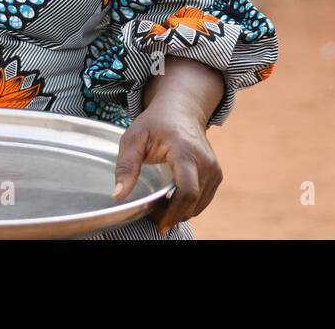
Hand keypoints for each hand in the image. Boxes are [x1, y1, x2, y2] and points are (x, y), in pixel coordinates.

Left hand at [112, 101, 222, 235]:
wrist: (181, 109)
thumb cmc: (155, 123)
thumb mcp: (133, 138)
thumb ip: (125, 166)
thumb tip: (118, 195)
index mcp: (185, 151)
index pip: (187, 190)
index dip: (174, 212)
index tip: (159, 223)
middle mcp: (205, 161)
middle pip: (193, 202)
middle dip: (173, 214)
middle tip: (152, 214)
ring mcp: (214, 168)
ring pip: (199, 204)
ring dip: (181, 212)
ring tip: (160, 206)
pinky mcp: (216, 174)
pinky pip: (203, 200)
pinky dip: (189, 206)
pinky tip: (172, 200)